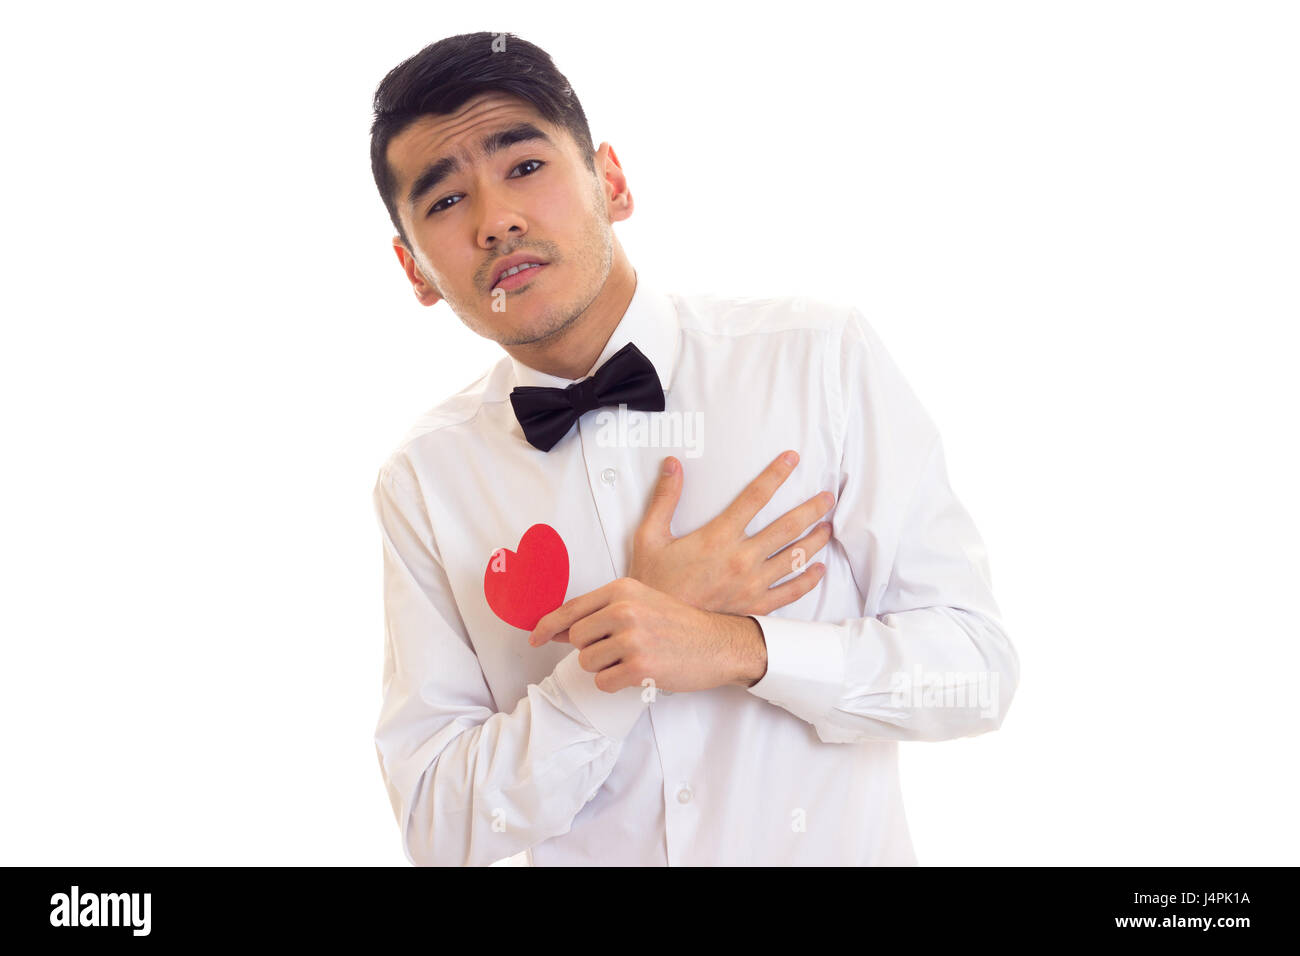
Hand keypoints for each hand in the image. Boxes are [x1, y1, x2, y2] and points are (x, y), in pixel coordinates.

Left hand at [528, 577, 766, 692]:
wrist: (719, 644)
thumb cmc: (678, 625)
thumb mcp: (641, 604)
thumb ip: (601, 613)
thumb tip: (558, 629)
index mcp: (622, 590)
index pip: (571, 609)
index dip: (547, 626)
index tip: (534, 638)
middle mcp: (625, 610)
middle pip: (577, 638)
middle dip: (591, 649)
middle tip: (618, 650)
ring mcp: (633, 639)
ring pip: (588, 662)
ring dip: (605, 667)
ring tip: (633, 660)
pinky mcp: (640, 667)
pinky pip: (603, 682)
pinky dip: (615, 683)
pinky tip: (638, 674)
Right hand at [629, 450, 833, 615]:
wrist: (661, 630)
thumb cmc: (655, 583)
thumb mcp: (650, 537)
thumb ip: (664, 498)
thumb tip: (672, 465)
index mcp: (718, 537)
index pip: (755, 496)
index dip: (776, 474)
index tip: (791, 460)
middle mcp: (742, 559)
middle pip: (788, 526)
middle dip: (812, 508)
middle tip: (827, 497)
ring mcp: (752, 584)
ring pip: (796, 557)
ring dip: (815, 540)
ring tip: (827, 527)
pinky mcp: (756, 607)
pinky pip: (792, 592)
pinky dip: (809, 579)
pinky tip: (818, 569)